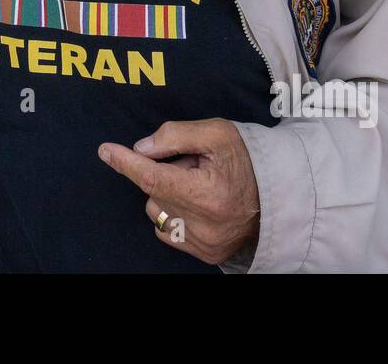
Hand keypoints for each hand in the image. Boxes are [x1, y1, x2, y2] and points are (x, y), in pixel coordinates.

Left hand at [99, 118, 259, 264]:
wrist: (281, 194)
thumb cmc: (249, 160)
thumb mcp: (217, 133)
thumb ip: (176, 136)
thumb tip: (141, 149)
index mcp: (208, 193)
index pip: (153, 178)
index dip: (127, 163)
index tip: (106, 151)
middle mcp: (204, 225)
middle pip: (156, 192)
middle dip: (167, 174)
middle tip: (195, 166)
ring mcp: (204, 243)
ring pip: (159, 213)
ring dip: (170, 195)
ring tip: (201, 185)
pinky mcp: (205, 254)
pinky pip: (168, 231)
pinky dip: (175, 214)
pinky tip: (198, 204)